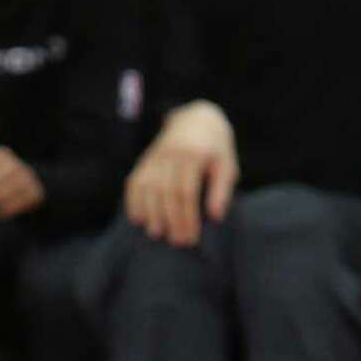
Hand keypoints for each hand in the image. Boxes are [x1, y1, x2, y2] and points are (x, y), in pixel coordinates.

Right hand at [125, 101, 239, 246]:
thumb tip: (215, 216)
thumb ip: (221, 189)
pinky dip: (133, 201)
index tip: (191, 238)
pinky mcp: (144, 160)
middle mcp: (171, 153)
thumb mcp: (227, 164)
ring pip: (148, 188)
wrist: (196, 118)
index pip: (186, 192)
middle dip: (171, 220)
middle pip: (166, 193)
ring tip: (157, 234)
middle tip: (177, 242)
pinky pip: (135, 182)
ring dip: (151, 214)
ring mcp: (155, 156)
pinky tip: (138, 219)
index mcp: (194, 154)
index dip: (187, 217)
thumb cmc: (216, 148)